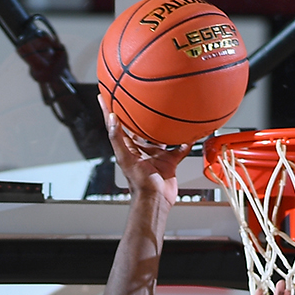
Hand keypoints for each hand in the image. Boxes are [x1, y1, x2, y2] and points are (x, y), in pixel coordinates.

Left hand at [101, 92, 183, 208]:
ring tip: (168, 111)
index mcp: (128, 147)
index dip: (109, 111)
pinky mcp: (169, 161)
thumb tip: (111, 118)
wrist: (156, 198)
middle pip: (139, 127)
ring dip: (163, 126)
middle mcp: (141, 149)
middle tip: (139, 97)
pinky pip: (179, 148)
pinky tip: (189, 133)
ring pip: (160, 136)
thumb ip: (118, 138)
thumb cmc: (139, 182)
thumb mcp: (125, 158)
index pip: (116, 125)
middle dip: (138, 114)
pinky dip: (184, 142)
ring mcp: (156, 155)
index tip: (105, 96)